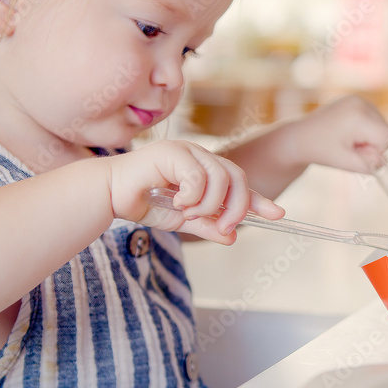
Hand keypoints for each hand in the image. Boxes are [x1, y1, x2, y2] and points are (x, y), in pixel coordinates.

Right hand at [106, 140, 283, 243]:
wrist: (109, 194)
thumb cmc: (141, 202)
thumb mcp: (181, 220)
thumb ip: (206, 226)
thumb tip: (232, 237)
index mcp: (203, 170)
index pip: (239, 182)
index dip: (258, 199)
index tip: (278, 215)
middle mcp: (199, 156)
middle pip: (237, 177)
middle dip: (238, 205)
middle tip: (227, 226)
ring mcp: (187, 151)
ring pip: (221, 177)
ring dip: (212, 204)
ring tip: (191, 214)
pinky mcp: (172, 152)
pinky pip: (199, 176)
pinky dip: (194, 196)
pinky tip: (179, 203)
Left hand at [291, 95, 387, 172]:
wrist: (300, 137)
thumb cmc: (320, 150)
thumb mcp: (345, 163)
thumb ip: (367, 165)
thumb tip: (384, 162)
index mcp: (358, 116)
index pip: (387, 136)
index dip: (375, 150)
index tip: (355, 152)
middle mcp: (360, 103)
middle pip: (386, 129)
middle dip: (372, 144)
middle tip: (349, 148)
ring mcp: (358, 99)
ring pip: (381, 124)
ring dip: (369, 137)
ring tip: (346, 140)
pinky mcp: (355, 100)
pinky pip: (373, 119)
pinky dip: (365, 129)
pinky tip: (347, 133)